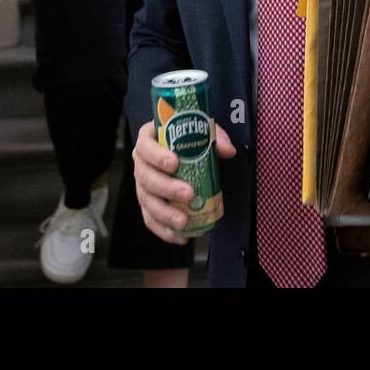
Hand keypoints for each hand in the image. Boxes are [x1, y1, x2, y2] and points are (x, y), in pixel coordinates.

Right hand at [132, 119, 236, 244]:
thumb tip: (228, 151)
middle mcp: (141, 163)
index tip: (174, 163)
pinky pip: (150, 220)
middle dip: (166, 188)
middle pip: (145, 177)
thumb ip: (215, 138)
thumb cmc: (190, 138)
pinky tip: (181, 237)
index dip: (157, 155)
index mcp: (149, 140)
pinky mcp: (148, 205)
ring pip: (147, 201)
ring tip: (184, 221)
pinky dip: (164, 231)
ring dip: (164, 213)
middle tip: (188, 194)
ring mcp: (142, 186)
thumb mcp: (203, 132)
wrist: (184, 151)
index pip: (146, 145)